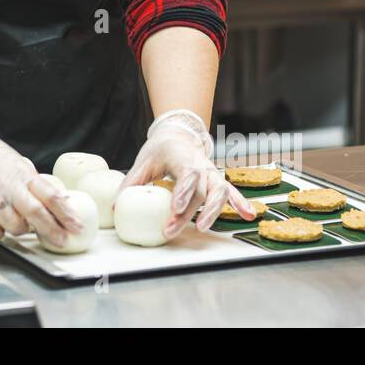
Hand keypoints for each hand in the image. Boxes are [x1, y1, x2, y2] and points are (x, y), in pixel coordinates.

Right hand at [0, 131, 83, 247]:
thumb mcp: (20, 165)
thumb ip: (35, 185)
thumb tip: (59, 203)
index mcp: (23, 174)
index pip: (50, 196)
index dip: (66, 213)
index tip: (76, 226)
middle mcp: (8, 186)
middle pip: (35, 213)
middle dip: (52, 230)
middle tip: (61, 240)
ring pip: (14, 226)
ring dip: (22, 231)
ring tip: (22, 225)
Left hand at [120, 116, 254, 237]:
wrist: (178, 135)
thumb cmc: (159, 150)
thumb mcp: (143, 162)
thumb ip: (131, 184)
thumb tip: (115, 208)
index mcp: (181, 157)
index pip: (186, 174)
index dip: (183, 192)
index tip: (175, 209)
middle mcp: (200, 165)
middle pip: (200, 190)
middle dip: (188, 211)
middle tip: (172, 229)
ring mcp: (211, 172)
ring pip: (219, 191)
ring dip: (213, 211)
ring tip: (203, 228)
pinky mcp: (217, 180)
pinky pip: (231, 192)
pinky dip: (241, 203)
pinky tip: (249, 216)